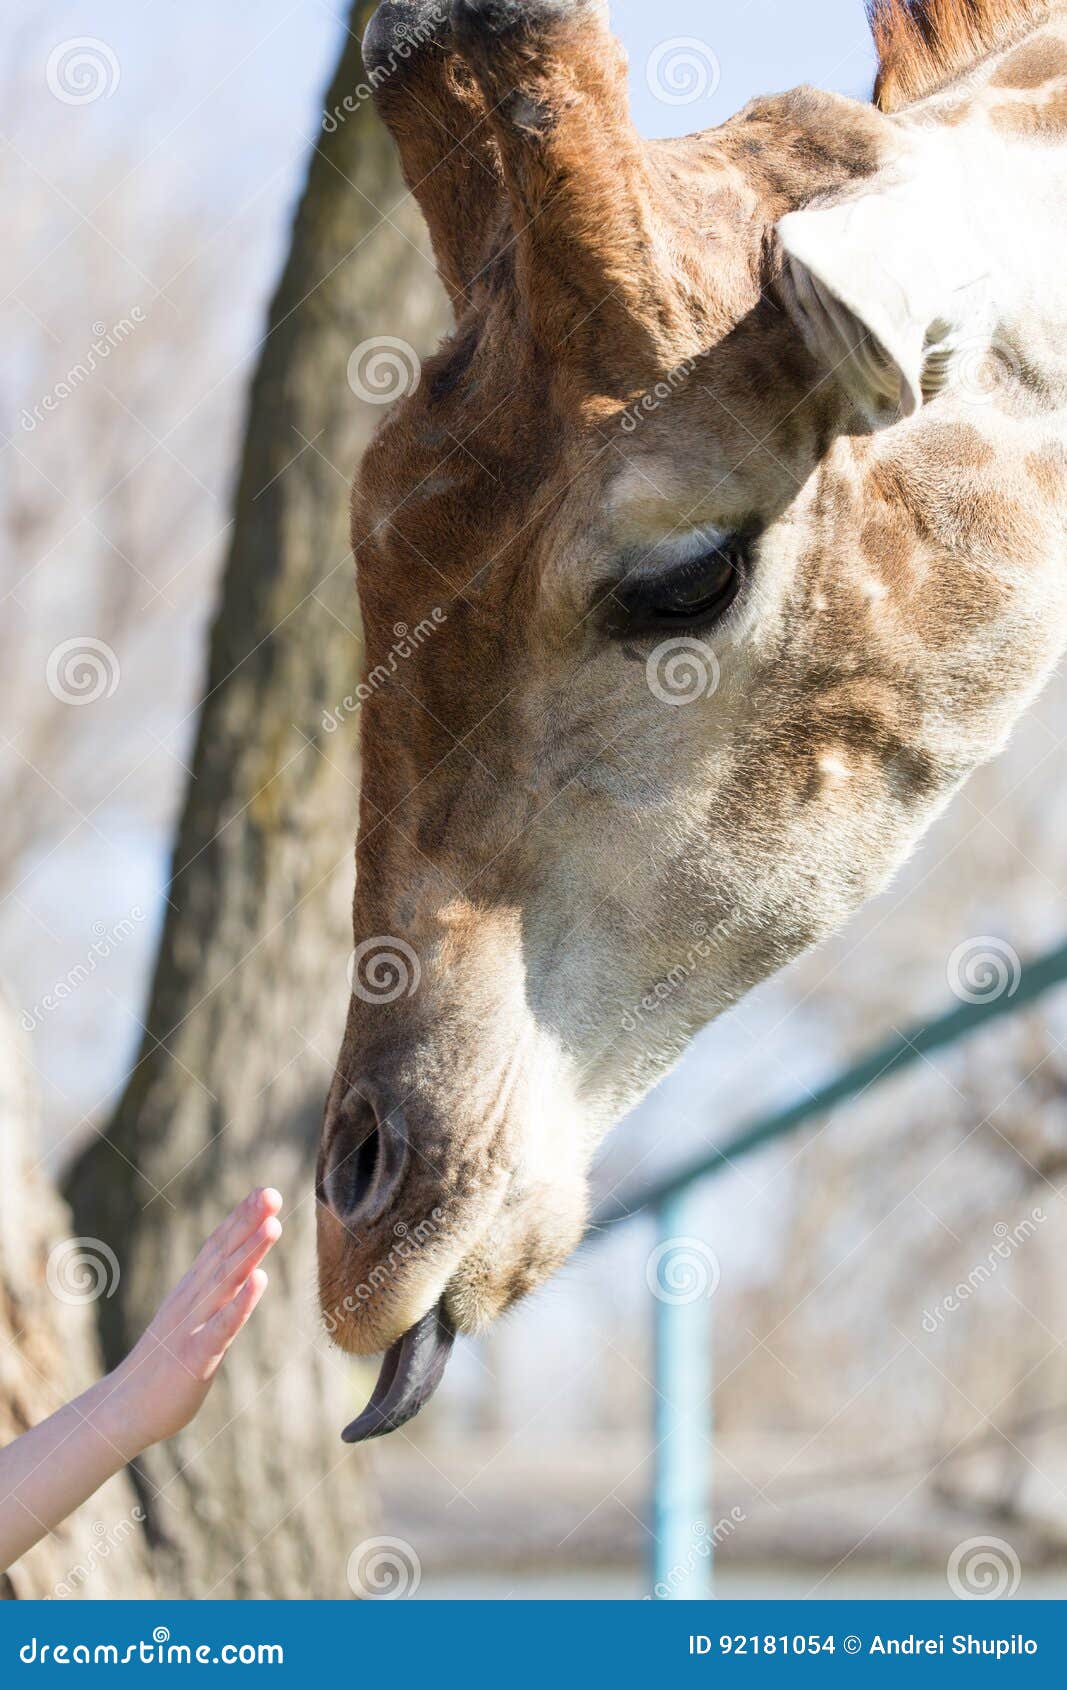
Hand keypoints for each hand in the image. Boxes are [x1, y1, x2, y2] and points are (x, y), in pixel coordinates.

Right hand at [107, 1187, 281, 1453]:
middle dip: (248, 1223)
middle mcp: (191, 1301)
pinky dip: (241, 1302)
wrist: (122, 1409)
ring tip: (274, 1224)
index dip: (240, 1219)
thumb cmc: (160, 1366)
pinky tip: (260, 1280)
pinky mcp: (196, 1355)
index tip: (263, 1192)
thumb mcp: (187, 1323)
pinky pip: (222, 1325)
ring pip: (226, 1283)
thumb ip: (213, 1298)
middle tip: (271, 1192)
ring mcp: (192, 1325)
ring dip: (250, 1252)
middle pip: (223, 1255)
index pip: (217, 1247)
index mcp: (189, 1293)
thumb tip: (245, 1274)